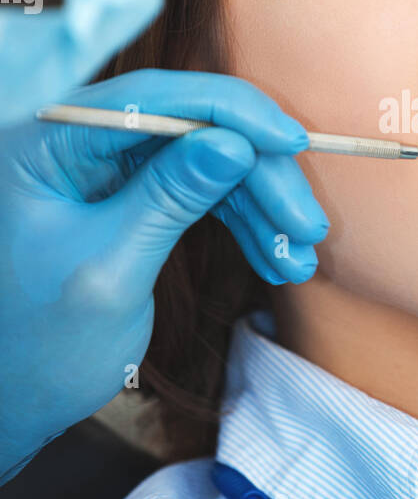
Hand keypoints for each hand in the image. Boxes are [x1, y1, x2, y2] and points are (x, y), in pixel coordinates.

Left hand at [0, 70, 327, 479]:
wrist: (15, 399)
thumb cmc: (38, 344)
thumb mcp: (109, 270)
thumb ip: (168, 199)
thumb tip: (234, 143)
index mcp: (48, 142)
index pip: (151, 99)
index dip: (231, 113)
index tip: (290, 143)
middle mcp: (79, 141)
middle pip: (193, 127)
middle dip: (259, 176)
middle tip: (309, 226)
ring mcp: (109, 168)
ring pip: (210, 160)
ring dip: (262, 208)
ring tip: (300, 260)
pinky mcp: (136, 196)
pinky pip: (205, 193)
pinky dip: (247, 225)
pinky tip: (280, 259)